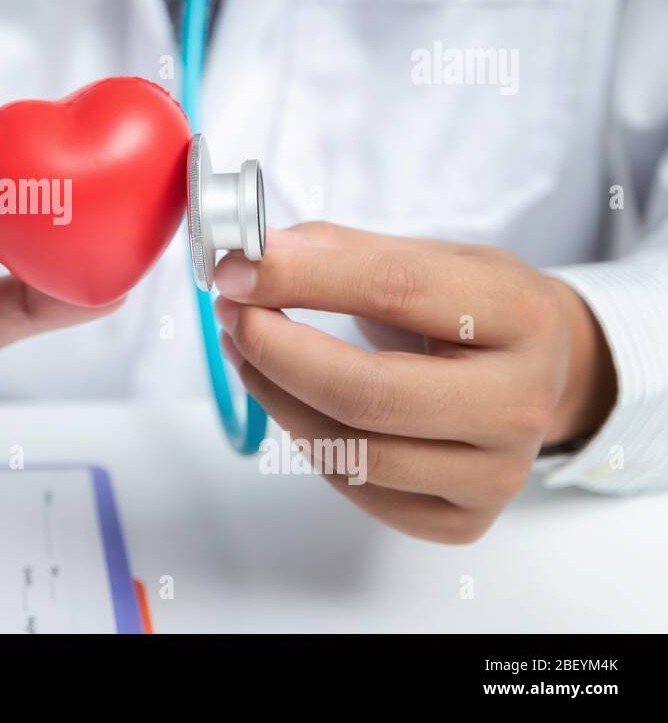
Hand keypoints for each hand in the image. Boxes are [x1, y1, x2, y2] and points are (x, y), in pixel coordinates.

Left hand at [213, 222, 615, 542]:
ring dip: (274, 394)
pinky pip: (355, 487)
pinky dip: (303, 437)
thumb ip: (340, 252)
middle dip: (276, 350)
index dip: (301, 279)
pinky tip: (284, 395)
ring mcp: (496, 474)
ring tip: (244, 348)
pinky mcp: (462, 520)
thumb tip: (252, 257)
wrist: (540, 377)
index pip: (394, 290)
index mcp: (520, 314)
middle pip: (367, 393)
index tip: (236, 270)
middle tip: (232, 314)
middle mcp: (520, 403)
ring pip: (350, 451)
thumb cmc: (473, 311)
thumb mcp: (430, 258)